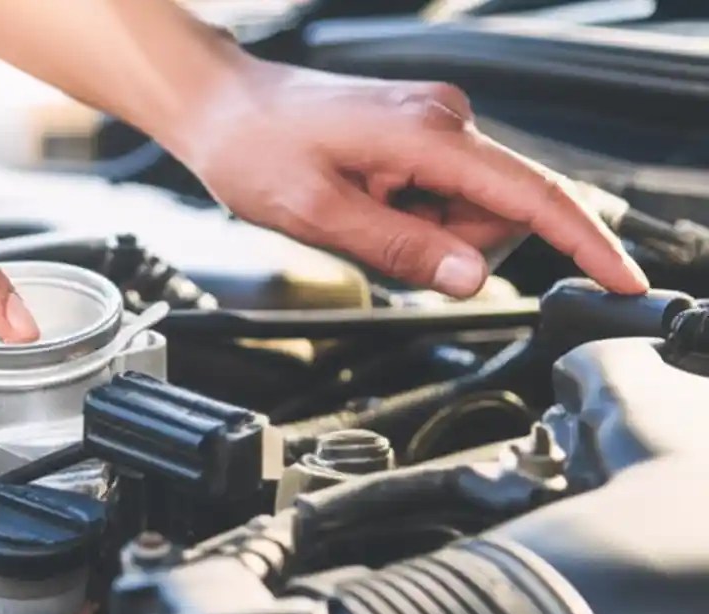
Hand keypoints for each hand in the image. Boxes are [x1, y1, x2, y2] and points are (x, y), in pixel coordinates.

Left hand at [167, 60, 648, 296]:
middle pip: (501, 212)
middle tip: (381, 241)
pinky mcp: (416, 137)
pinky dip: (415, 217)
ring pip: (471, 210)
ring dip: (429, 233)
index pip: (532, 195)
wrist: (219, 108)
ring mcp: (432, 126)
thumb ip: (401, 248)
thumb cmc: (254, 147)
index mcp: (427, 134)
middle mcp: (443, 120)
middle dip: (457, 248)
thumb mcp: (319, 214)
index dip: (584, 243)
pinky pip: (443, 195)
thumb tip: (471, 278)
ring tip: (362, 216)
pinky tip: (368, 206)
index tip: (620, 279)